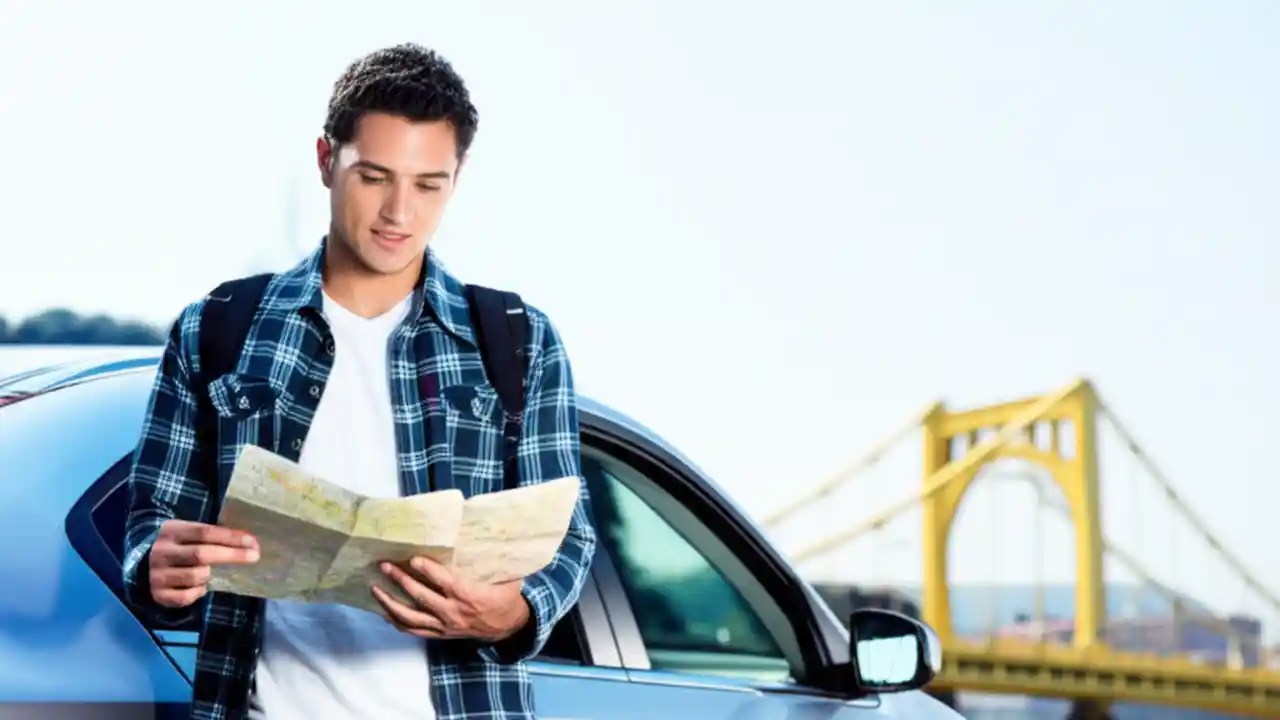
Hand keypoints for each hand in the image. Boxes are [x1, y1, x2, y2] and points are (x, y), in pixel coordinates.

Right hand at [149, 520, 258, 607]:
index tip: (252, 542)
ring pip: (195, 576)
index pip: (205, 532)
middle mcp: (161, 552)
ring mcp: (157, 574)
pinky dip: (197, 592)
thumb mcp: (188, 532)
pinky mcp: (157, 594)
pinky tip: (198, 587)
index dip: (231, 537)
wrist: (142, 563)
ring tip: (210, 572)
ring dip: (209, 575)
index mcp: (172, 531)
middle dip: (232, 555)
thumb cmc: (178, 545)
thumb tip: (248, 542)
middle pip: (202, 554)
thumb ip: (212, 536)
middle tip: (254, 556)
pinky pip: (185, 597)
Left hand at [372, 557, 528, 641]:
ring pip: (410, 617)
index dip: (426, 570)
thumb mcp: (504, 575)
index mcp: (468, 595)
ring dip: (390, 603)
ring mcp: (444, 625)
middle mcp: (452, 612)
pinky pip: (414, 630)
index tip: (412, 559)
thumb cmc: (505, 596)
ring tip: (375, 589)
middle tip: (384, 566)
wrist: (509, 626)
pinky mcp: (440, 634)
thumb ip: (488, 560)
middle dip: (400, 580)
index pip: (443, 582)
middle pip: (420, 596)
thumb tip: (480, 534)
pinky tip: (385, 611)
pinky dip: (397, 621)